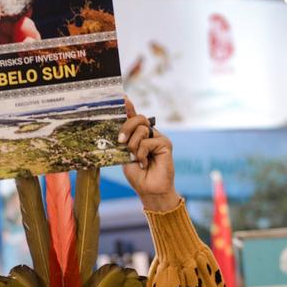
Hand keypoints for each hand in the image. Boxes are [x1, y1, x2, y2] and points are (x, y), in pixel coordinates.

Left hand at [120, 97, 179, 211]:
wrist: (149, 190)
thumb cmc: (137, 175)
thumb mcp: (125, 155)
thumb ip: (125, 141)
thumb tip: (120, 130)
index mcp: (138, 135)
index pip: (133, 117)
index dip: (128, 106)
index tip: (122, 96)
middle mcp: (149, 134)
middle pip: (138, 118)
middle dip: (126, 127)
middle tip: (121, 142)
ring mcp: (158, 137)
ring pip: (141, 129)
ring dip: (133, 146)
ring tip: (136, 159)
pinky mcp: (166, 143)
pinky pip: (147, 141)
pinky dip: (141, 154)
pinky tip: (144, 164)